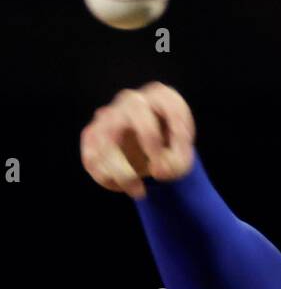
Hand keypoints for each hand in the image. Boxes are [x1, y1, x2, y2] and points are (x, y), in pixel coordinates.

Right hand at [80, 82, 195, 200]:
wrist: (147, 151)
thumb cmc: (168, 148)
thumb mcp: (182, 156)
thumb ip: (178, 162)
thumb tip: (158, 171)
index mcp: (160, 97)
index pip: (173, 109)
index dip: (180, 139)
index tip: (180, 164)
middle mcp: (132, 100)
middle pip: (135, 109)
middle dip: (150, 144)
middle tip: (158, 174)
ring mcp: (108, 115)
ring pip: (106, 139)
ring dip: (124, 174)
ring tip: (139, 192)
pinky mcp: (91, 135)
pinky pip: (93, 158)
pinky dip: (108, 179)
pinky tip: (122, 185)